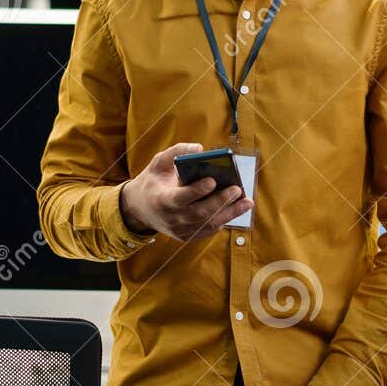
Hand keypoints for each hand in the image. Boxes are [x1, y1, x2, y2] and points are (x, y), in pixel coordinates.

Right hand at [120, 142, 250, 241]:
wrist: (139, 210)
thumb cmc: (152, 182)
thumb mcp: (158, 164)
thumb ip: (176, 152)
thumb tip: (199, 148)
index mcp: (160, 200)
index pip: (180, 198)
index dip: (196, 191)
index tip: (212, 180)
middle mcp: (170, 219)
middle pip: (199, 213)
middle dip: (220, 201)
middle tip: (237, 189)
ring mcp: (179, 231)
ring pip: (208, 224)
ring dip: (229, 213)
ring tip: (247, 202)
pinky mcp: (187, 237)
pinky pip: (208, 230)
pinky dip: (224, 219)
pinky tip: (237, 208)